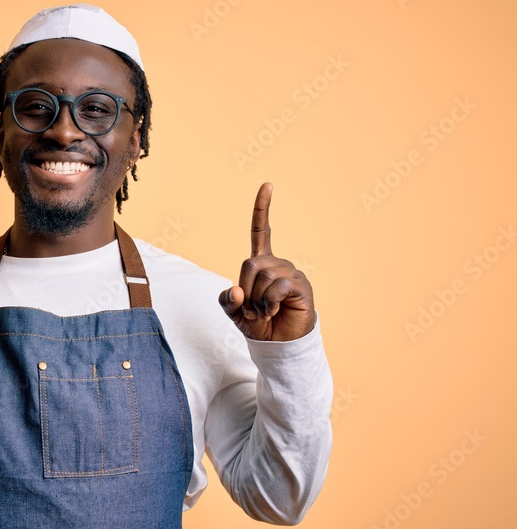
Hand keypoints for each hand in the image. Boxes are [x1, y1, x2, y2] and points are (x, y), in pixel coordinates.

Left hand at [218, 182, 314, 341]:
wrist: (277, 343)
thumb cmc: (257, 324)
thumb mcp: (233, 311)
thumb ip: (227, 300)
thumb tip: (237, 290)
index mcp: (261, 264)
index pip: (261, 231)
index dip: (262, 209)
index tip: (268, 184)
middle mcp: (277, 264)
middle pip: (250, 264)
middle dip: (245, 290)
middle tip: (251, 308)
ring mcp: (290, 273)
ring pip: (263, 277)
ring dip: (256, 301)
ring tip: (263, 312)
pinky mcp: (300, 285)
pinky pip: (276, 287)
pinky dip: (268, 303)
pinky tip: (273, 311)